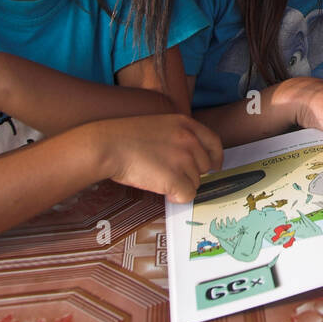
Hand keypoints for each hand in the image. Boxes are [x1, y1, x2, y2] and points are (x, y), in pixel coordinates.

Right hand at [91, 114, 222, 203]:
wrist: (107, 145)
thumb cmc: (124, 137)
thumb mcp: (158, 125)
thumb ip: (177, 136)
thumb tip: (189, 158)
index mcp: (185, 124)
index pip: (214, 142)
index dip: (215, 157)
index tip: (214, 167)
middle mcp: (189, 140)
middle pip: (205, 166)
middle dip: (191, 173)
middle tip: (170, 175)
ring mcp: (184, 159)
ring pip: (195, 182)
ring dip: (180, 185)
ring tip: (158, 178)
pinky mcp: (176, 178)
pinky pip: (187, 196)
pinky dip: (177, 197)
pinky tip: (163, 190)